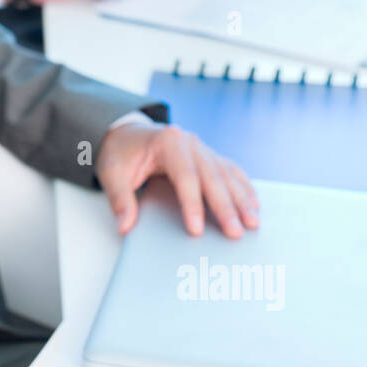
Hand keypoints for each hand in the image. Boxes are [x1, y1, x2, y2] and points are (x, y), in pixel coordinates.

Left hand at [96, 118, 259, 238]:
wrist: (129, 134)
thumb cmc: (122, 154)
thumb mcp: (112, 173)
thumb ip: (120, 200)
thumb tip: (124, 226)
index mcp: (168, 141)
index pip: (184, 176)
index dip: (191, 204)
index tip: (196, 229)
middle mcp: (190, 142)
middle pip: (212, 177)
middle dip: (225, 207)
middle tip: (236, 233)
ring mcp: (203, 148)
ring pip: (227, 175)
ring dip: (242, 200)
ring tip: (253, 223)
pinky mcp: (209, 156)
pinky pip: (231, 171)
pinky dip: (244, 187)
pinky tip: (254, 204)